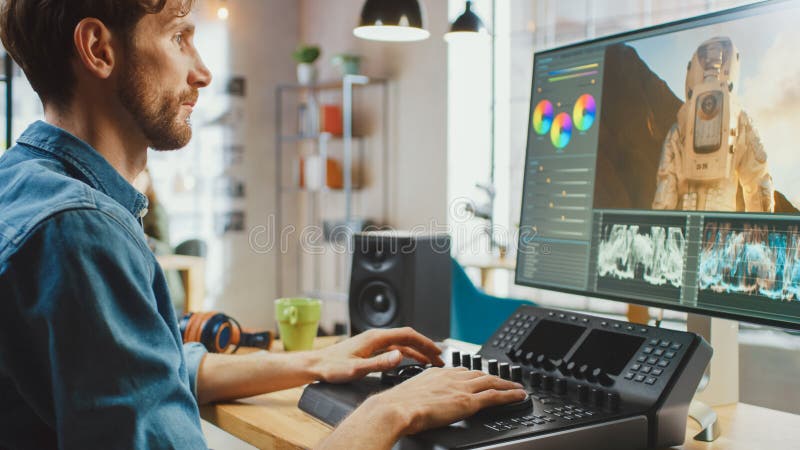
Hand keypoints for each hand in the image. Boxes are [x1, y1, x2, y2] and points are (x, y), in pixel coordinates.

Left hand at [309, 327, 444, 383]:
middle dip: (425, 347)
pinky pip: (394, 349)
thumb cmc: (331, 367)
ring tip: (430, 362)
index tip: (437, 352)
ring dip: (417, 351)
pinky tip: (410, 362)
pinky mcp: (370, 349)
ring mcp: (373, 343)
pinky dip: (406, 354)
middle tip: (439, 359)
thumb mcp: (356, 369)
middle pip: (407, 338)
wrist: (315, 366)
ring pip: (402, 344)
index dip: (425, 343)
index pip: (408, 335)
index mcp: (376, 338)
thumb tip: (399, 356)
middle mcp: (376, 337)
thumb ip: (379, 363)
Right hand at [369, 367, 526, 435]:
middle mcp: (450, 377)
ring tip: (517, 387)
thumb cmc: (396, 406)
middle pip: (479, 373)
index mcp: (436, 373)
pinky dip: (509, 394)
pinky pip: (494, 396)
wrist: (395, 409)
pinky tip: (518, 395)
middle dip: (493, 376)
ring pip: (491, 382)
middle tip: (504, 379)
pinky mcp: (467, 401)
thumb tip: (415, 403)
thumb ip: (418, 394)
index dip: (474, 373)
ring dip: (506, 384)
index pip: (460, 370)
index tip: (480, 375)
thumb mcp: (408, 394)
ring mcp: (460, 388)